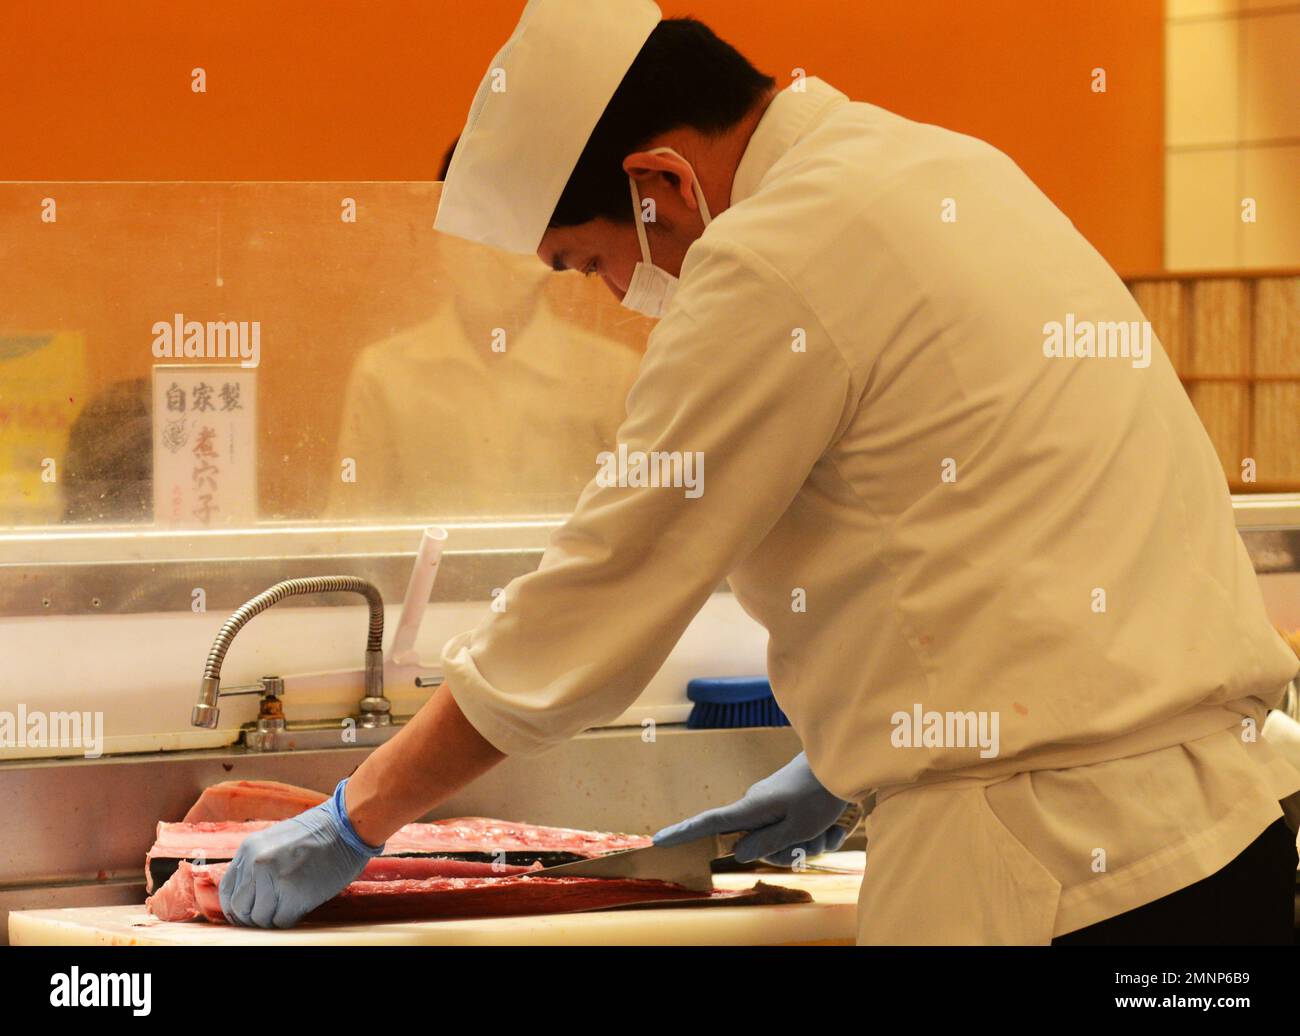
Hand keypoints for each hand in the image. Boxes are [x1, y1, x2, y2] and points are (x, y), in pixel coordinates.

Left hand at [219, 778, 382, 927]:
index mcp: (249, 850)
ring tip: (289, 907)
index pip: (227, 890)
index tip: (247, 912)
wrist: (346, 827)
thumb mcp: (276, 840)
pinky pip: (281, 922)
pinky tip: (300, 907)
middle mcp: (256, 865)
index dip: (235, 907)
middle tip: (271, 912)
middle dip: (254, 916)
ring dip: (273, 918)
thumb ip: (257, 862)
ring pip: (260, 919)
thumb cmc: (317, 833)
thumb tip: (246, 893)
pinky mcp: (294, 896)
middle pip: (240, 909)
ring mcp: (274, 880)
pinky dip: (289, 919)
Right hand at [652, 752, 851, 866]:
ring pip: (784, 842)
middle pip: (759, 846)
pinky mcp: (787, 805)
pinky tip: (835, 826)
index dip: (684, 831)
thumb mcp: (797, 827)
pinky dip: (817, 835)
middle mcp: (757, 807)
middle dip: (789, 852)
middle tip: (814, 840)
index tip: (659, 839)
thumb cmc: (819, 793)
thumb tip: (738, 854)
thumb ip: (766, 843)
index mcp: (752, 809)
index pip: (710, 822)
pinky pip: (797, 832)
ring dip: (810, 843)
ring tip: (829, 829)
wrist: (842, 762)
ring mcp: (772, 806)